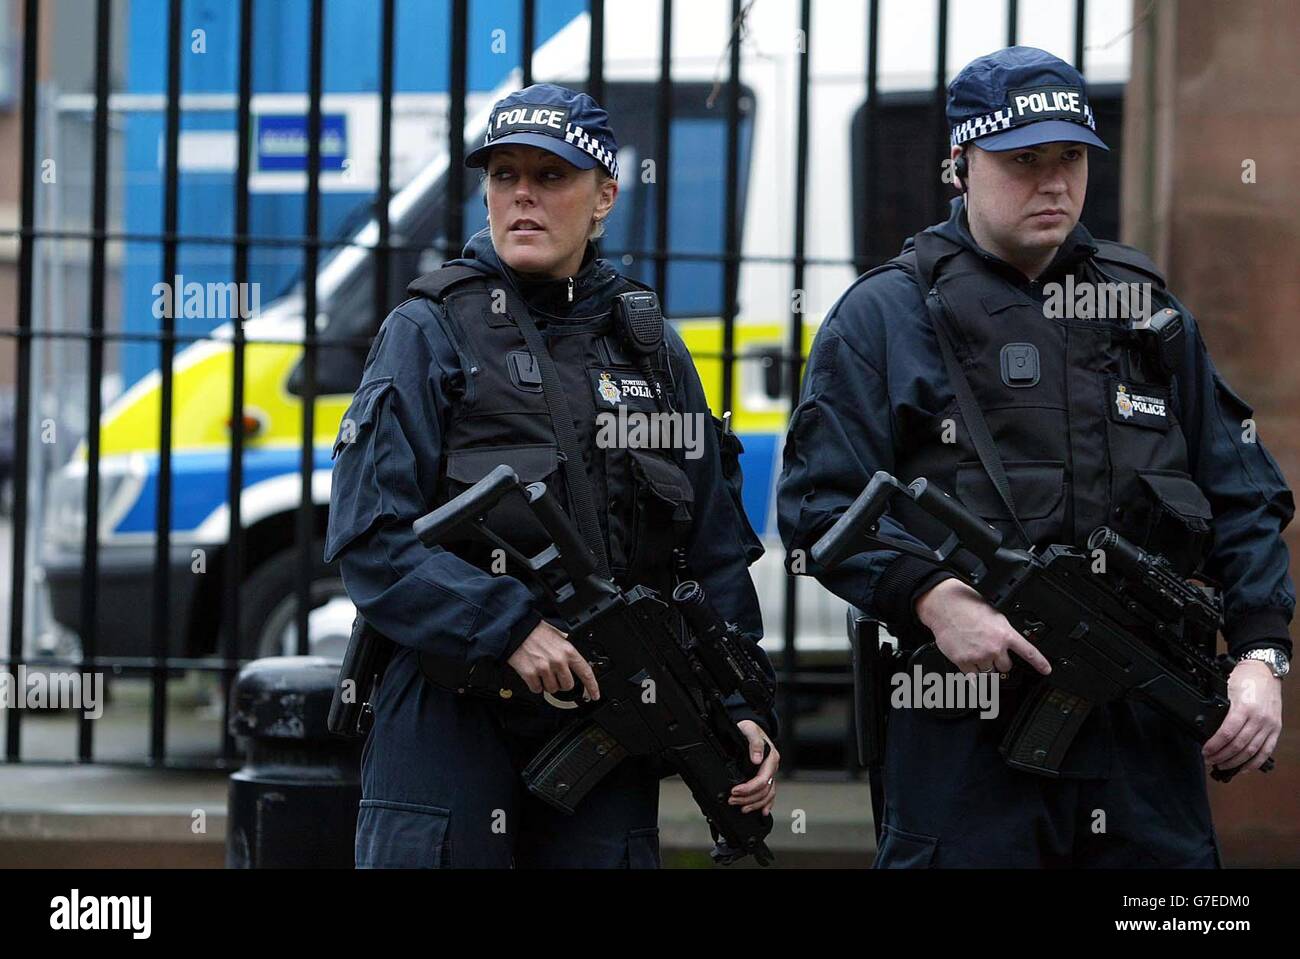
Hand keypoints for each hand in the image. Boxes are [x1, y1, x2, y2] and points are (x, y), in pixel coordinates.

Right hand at [506, 620, 599, 700]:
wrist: (518, 629)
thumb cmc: (536, 632)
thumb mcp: (559, 636)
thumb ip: (568, 651)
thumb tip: (575, 664)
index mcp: (568, 651)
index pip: (586, 672)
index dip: (592, 687)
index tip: (594, 695)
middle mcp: (558, 661)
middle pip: (567, 685)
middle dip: (562, 683)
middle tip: (554, 674)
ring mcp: (544, 668)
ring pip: (552, 689)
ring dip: (547, 684)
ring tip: (542, 671)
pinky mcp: (530, 674)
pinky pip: (537, 689)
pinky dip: (535, 685)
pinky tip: (533, 674)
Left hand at [729, 720, 778, 814]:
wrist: (748, 726)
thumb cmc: (748, 727)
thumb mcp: (749, 729)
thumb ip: (754, 743)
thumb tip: (756, 760)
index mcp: (771, 758)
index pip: (762, 780)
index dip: (748, 789)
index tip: (735, 791)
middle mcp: (772, 767)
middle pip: (763, 791)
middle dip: (747, 798)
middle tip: (732, 801)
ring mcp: (769, 773)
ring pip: (766, 795)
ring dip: (754, 803)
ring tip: (741, 808)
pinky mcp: (765, 776)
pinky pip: (769, 793)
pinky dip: (766, 804)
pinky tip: (762, 811)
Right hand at [914, 578, 1051, 675]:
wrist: (945, 606)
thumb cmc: (967, 606)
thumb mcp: (994, 615)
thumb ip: (1003, 632)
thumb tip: (1008, 642)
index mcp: (1005, 633)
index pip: (1028, 651)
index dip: (1040, 663)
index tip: (1046, 670)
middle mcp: (994, 647)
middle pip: (1005, 667)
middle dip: (999, 662)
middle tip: (989, 651)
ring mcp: (979, 656)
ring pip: (989, 674)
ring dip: (985, 667)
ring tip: (976, 654)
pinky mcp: (964, 662)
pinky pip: (973, 679)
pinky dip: (974, 678)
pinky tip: (974, 678)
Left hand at [1202, 659, 1281, 773]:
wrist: (1264, 670)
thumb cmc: (1244, 677)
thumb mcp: (1226, 690)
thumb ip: (1220, 710)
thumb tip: (1208, 729)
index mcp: (1244, 708)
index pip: (1227, 734)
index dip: (1214, 746)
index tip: (1206, 751)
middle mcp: (1259, 718)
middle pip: (1239, 745)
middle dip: (1222, 756)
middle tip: (1209, 761)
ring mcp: (1269, 725)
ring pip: (1252, 751)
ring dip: (1235, 762)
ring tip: (1222, 765)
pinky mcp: (1276, 728)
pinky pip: (1267, 750)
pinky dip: (1255, 762)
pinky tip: (1244, 768)